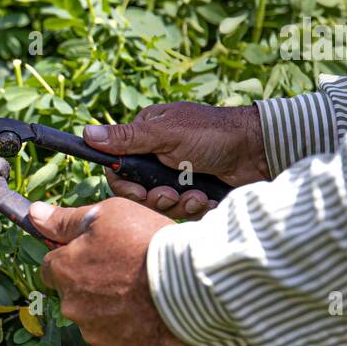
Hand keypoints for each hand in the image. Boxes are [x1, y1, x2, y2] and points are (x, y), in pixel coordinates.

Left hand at [30, 198, 192, 345]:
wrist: (192, 282)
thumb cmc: (148, 242)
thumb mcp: (106, 216)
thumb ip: (66, 220)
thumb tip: (35, 214)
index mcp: (64, 272)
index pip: (52, 268)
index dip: (73, 260)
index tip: (96, 256)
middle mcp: (72, 307)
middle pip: (75, 296)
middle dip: (93, 287)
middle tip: (127, 273)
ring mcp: (95, 335)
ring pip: (97, 322)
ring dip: (112, 311)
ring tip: (144, 295)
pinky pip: (119, 344)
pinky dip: (131, 334)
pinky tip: (151, 317)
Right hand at [85, 102, 269, 218]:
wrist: (260, 152)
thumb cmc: (214, 134)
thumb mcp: (167, 134)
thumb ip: (127, 138)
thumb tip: (86, 134)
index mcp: (146, 137)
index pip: (119, 167)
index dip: (125, 185)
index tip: (139, 192)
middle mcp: (158, 157)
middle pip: (137, 191)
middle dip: (155, 198)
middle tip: (173, 194)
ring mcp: (177, 176)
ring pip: (160, 204)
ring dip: (178, 204)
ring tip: (198, 195)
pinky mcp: (194, 193)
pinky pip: (181, 211)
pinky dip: (194, 208)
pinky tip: (208, 199)